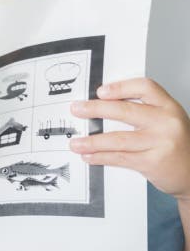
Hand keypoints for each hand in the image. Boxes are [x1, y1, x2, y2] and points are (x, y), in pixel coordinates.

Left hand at [68, 77, 189, 201]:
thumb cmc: (174, 142)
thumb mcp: (165, 119)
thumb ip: (141, 109)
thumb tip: (101, 104)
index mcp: (168, 107)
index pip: (145, 87)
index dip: (121, 87)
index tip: (100, 91)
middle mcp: (166, 123)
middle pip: (125, 111)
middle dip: (95, 110)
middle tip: (77, 109)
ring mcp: (160, 144)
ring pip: (118, 139)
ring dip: (92, 142)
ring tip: (76, 143)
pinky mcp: (152, 163)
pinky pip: (120, 158)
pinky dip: (101, 157)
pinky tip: (89, 156)